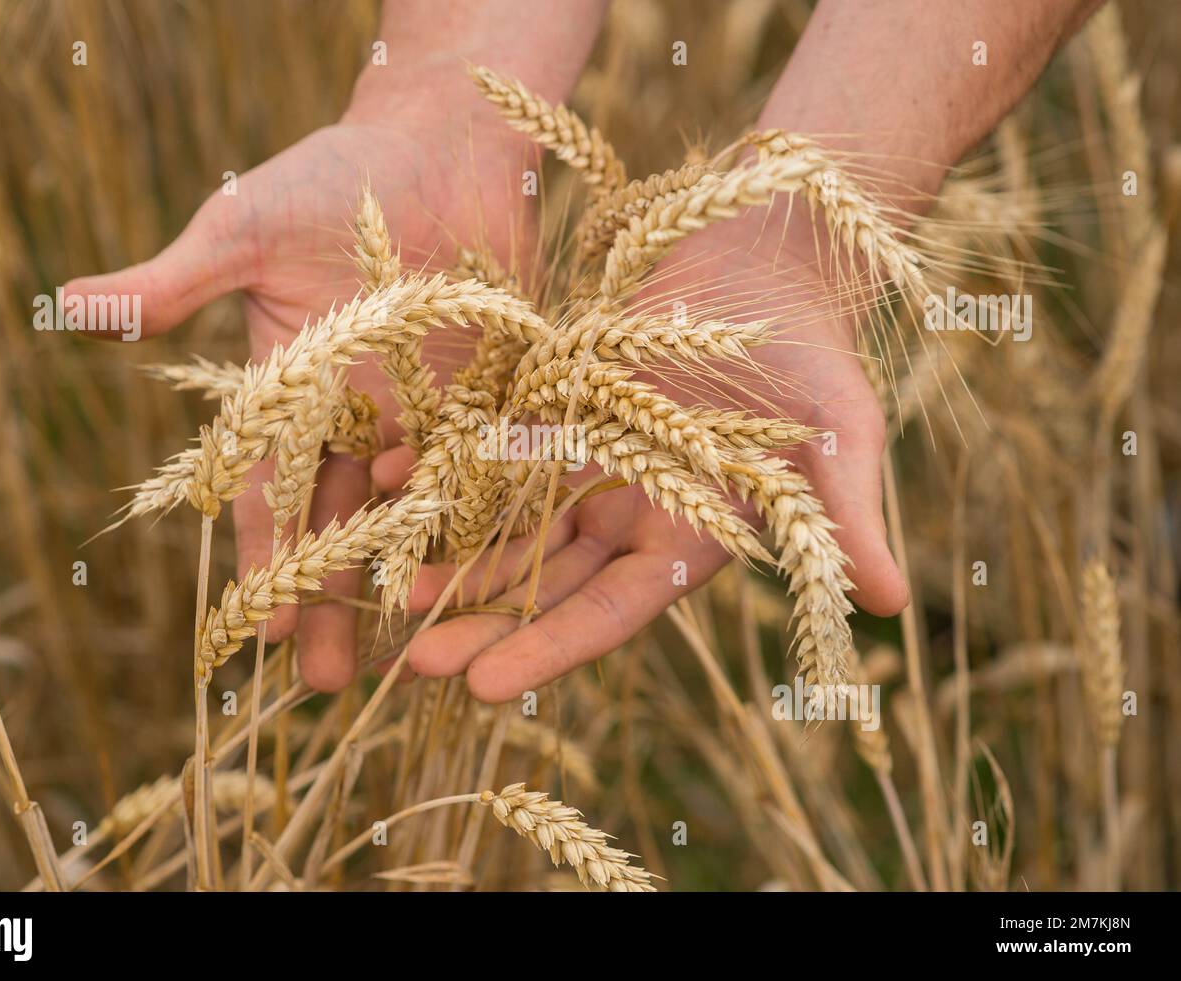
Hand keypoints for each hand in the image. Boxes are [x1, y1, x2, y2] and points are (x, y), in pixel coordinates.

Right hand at [67, 91, 535, 689]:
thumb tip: (72, 304)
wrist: (442, 144)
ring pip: (420, 514)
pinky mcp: (501, 396)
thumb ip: (181, 280)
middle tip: (327, 683)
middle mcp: (362, 416)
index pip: (272, 491)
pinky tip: (491, 581)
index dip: (267, 561)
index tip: (261, 632)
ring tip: (414, 653)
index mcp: (296, 392)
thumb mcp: (249, 228)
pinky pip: (495, 471)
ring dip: (412, 581)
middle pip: (345, 523)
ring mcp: (434, 411)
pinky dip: (490, 523)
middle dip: (335, 600)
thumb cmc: (334, 177)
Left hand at [400, 205, 909, 701]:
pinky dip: (442, 470)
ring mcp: (587, 463)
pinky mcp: (555, 408)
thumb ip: (846, 522)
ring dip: (452, 562)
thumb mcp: (837, 441)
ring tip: (387, 594)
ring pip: (508, 528)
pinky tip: (382, 485)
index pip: (610, 611)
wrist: (772, 263)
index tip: (482, 689)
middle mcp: (630, 513)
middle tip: (410, 659)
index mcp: (688, 539)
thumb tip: (896, 609)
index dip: (549, 648)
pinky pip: (490, 450)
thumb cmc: (815, 355)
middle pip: (545, 585)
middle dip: (483, 625)